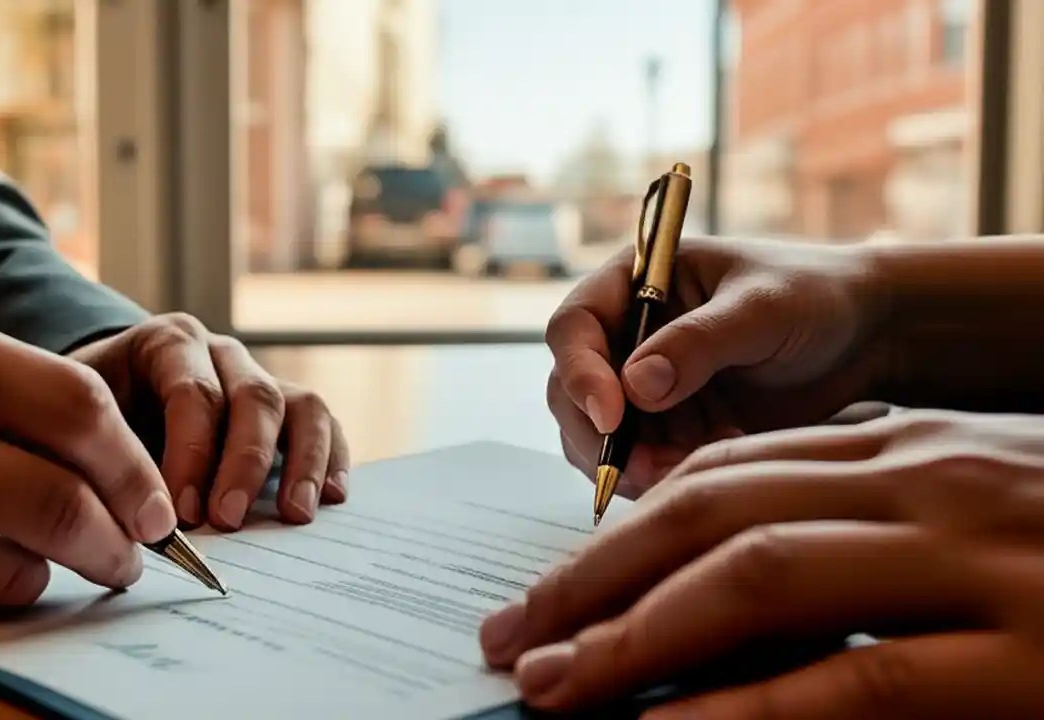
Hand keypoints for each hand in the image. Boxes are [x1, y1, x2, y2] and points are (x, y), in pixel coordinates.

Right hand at [0, 308, 181, 616]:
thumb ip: (20, 397)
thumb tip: (127, 475)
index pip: (77, 407)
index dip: (133, 466)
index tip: (155, 503)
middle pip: (57, 501)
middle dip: (116, 543)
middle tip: (131, 556)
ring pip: (13, 569)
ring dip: (52, 575)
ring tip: (52, 560)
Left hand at [68, 313, 347, 531]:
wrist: (106, 397)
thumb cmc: (91, 419)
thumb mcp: (79, 424)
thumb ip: (102, 460)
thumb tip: (130, 524)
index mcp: (167, 344)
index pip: (193, 390)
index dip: (191, 451)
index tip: (181, 511)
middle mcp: (220, 354)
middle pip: (253, 397)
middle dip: (244, 462)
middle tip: (228, 519)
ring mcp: (259, 378)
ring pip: (299, 406)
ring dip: (302, 462)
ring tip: (296, 515)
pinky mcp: (288, 410)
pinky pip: (322, 423)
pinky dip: (331, 458)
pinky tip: (331, 497)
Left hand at [479, 410, 1043, 716]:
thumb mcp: (965, 509)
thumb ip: (859, 517)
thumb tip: (727, 569)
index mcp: (906, 446)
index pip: (722, 479)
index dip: (617, 537)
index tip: (547, 592)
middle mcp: (926, 482)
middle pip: (710, 518)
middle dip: (594, 583)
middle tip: (509, 641)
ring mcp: (979, 565)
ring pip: (756, 583)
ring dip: (634, 640)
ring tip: (547, 689)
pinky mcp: (1029, 664)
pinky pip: (852, 682)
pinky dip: (743, 713)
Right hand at [547, 237, 888, 493]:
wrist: (866, 338)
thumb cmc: (815, 297)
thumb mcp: (763, 308)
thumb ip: (699, 342)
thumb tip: (635, 386)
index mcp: (633, 281)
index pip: (574, 327)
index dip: (581, 372)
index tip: (612, 415)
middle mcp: (624, 334)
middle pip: (569, 391)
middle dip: (597, 434)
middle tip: (641, 469)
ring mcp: (642, 387)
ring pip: (595, 437)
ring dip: (627, 464)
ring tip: (682, 475)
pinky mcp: (667, 430)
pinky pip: (636, 464)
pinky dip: (657, 479)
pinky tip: (700, 475)